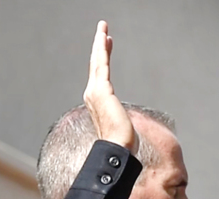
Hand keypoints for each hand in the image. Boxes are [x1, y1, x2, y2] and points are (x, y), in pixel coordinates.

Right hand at [83, 21, 135, 152]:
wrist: (117, 149)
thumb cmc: (121, 143)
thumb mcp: (122, 126)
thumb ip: (121, 119)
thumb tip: (127, 126)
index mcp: (97, 102)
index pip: (99, 75)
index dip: (102, 59)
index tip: (106, 46)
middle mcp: (92, 94)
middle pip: (96, 64)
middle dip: (99, 46)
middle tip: (103, 30)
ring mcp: (95, 91)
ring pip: (97, 61)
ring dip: (100, 43)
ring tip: (103, 28)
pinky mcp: (101, 89)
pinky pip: (102, 64)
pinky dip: (102, 49)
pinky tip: (105, 38)